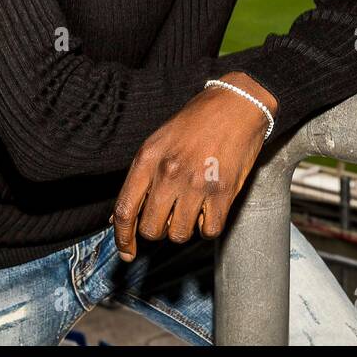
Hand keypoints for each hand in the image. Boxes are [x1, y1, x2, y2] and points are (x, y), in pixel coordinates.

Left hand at [111, 72, 276, 261]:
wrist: (237, 104)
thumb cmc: (197, 122)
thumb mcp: (159, 141)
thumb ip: (140, 179)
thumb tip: (118, 218)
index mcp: (148, 158)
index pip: (125, 210)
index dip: (123, 238)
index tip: (127, 252)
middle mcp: (169, 173)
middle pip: (152, 229)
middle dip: (159, 229)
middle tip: (169, 215)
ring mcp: (197, 184)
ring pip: (180, 234)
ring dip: (184, 228)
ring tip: (192, 206)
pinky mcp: (224, 192)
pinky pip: (209, 230)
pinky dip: (209, 226)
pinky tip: (210, 208)